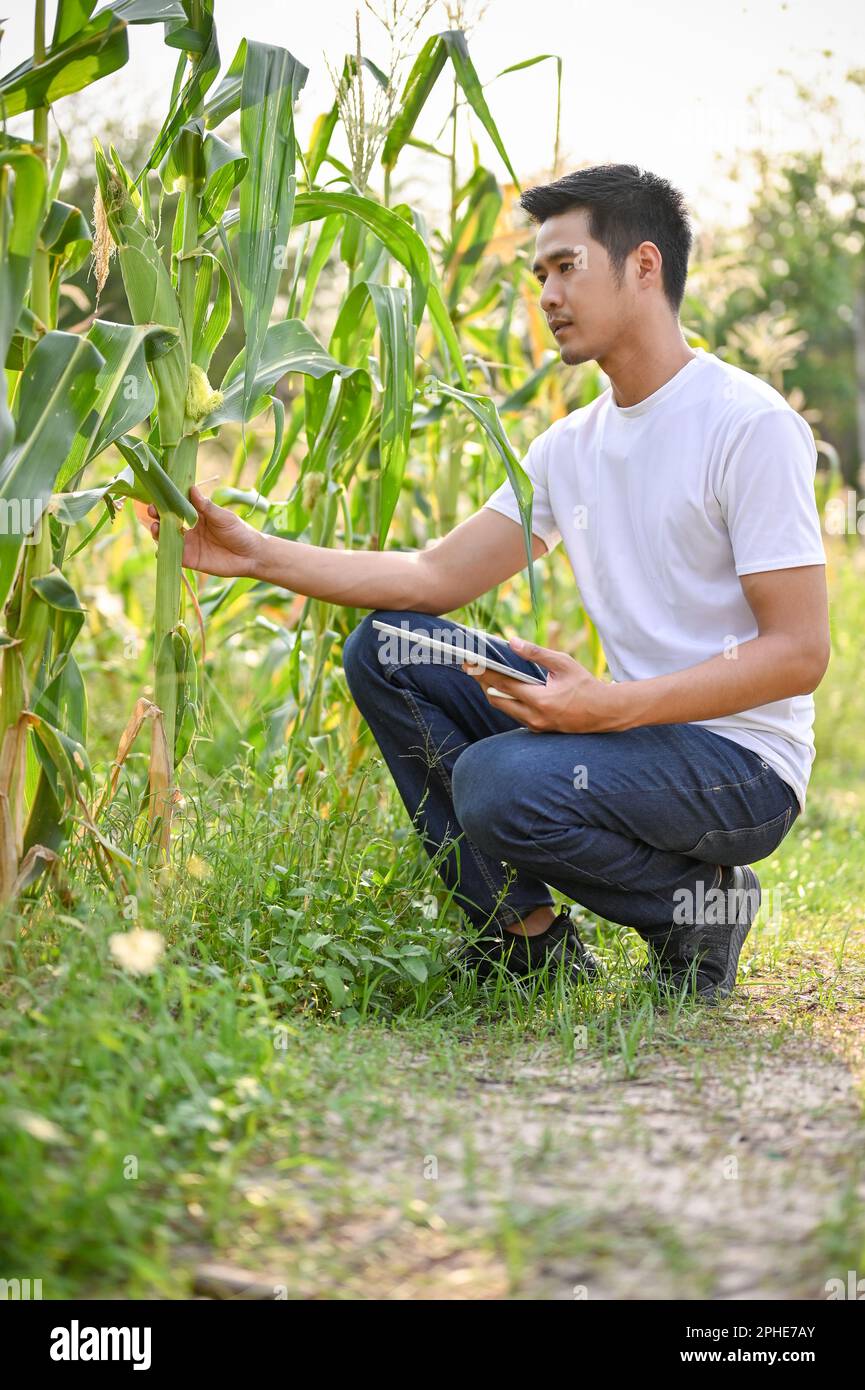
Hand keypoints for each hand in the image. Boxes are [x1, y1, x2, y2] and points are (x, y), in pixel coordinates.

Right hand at [146, 484, 263, 578]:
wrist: (251, 556)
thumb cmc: (240, 532)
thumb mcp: (223, 517)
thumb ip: (206, 506)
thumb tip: (192, 488)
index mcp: (197, 515)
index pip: (177, 506)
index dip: (166, 501)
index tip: (158, 496)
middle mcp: (190, 529)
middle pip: (168, 521)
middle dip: (158, 516)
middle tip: (153, 511)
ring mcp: (189, 544)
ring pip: (167, 538)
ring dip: (158, 533)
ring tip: (155, 527)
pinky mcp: (190, 560)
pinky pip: (174, 556)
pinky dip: (164, 553)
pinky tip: (159, 550)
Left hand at [461, 634, 611, 732]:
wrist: (605, 712)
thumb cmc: (585, 685)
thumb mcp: (563, 663)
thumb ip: (536, 653)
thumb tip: (512, 641)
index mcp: (540, 700)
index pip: (503, 685)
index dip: (483, 673)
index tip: (469, 663)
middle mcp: (534, 717)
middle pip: (496, 700)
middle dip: (482, 684)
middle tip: (472, 668)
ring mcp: (536, 726)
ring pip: (504, 709)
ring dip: (493, 693)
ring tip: (483, 675)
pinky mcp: (538, 729)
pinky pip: (515, 714)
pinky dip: (507, 701)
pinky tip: (503, 688)